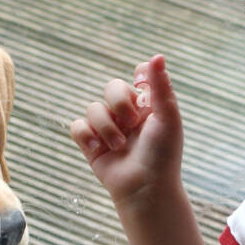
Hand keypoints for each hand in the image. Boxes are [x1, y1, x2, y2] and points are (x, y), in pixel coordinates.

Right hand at [68, 54, 183, 207]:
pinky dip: (86, 135)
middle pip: (111, 87)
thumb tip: (156, 55)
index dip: (139, 79)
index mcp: (149, 105)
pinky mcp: (92, 145)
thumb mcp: (167, 118)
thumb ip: (160, 86)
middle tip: (131, 123)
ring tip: (119, 147)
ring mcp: (109, 129)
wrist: (145, 189)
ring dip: (106, 127)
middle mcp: (128, 115)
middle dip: (119, 103)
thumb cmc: (162, 155)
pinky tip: (98, 149)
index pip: (139, 76)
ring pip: (93, 108)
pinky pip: (77, 126)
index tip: (143, 91)